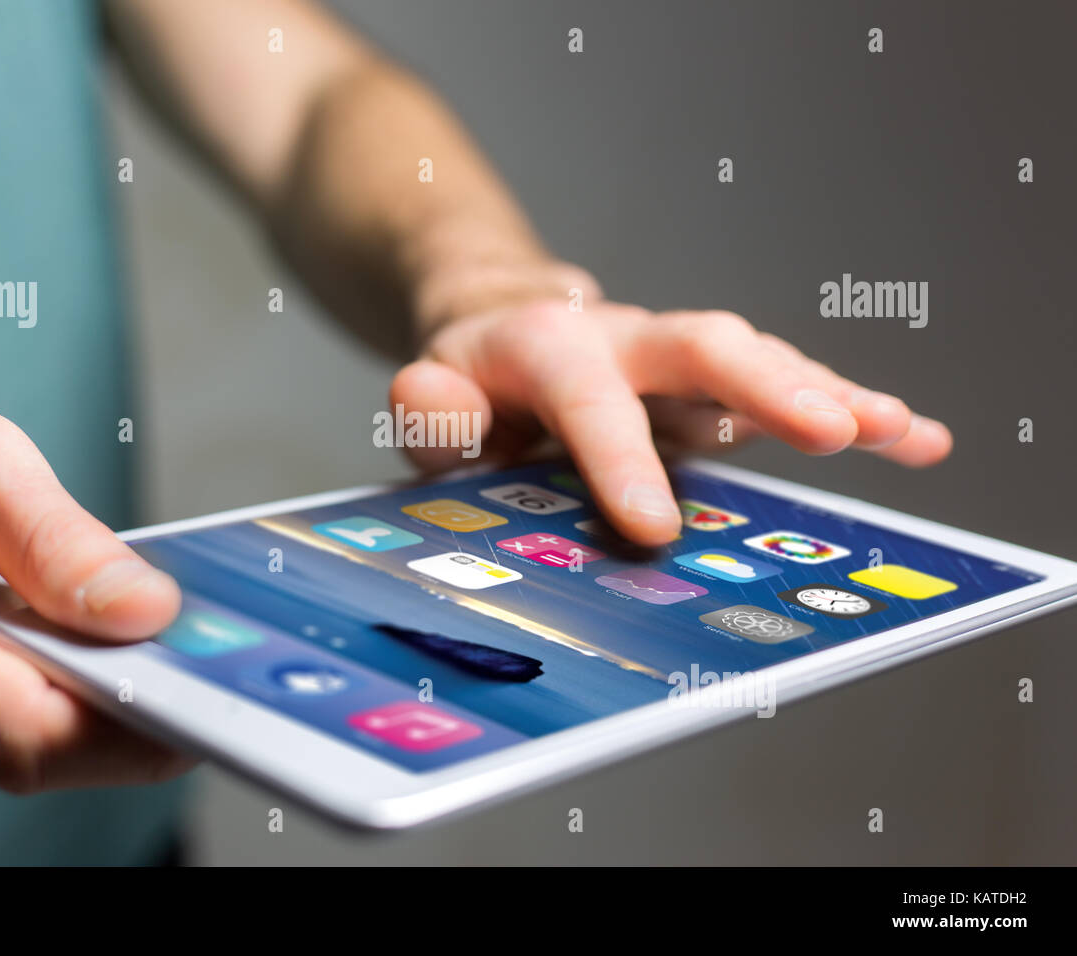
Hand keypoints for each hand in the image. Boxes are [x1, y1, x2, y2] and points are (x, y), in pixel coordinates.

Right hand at [0, 396, 189, 815]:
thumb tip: (148, 612)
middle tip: (183, 638)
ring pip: (29, 754)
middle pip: (38, 748)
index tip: (211, 696)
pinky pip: (4, 747)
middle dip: (122, 696)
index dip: (132, 725)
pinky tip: (32, 641)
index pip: (22, 729)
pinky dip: (44, 698)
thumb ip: (58, 540)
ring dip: (79, 693)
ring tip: (73, 616)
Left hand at [392, 283, 951, 545]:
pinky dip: (852, 410)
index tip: (656, 529)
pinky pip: (787, 389)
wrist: (508, 325)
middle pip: (704, 346)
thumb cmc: (475, 381)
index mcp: (550, 346)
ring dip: (833, 396)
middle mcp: (628, 340)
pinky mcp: (717, 383)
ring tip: (901, 434)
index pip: (589, 399)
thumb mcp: (432, 396)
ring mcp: (679, 359)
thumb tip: (431, 401)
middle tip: (831, 432)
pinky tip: (916, 439)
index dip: (621, 461)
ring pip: (761, 362)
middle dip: (769, 385)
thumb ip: (431, 410)